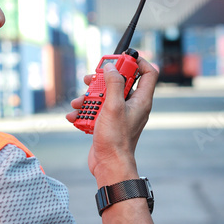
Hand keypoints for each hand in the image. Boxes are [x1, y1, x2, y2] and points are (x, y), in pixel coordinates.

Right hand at [65, 56, 158, 180]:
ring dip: (90, 97)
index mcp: (141, 100)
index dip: (137, 62)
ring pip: (105, 96)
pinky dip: (86, 111)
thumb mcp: (114, 106)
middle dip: (103, 79)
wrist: (108, 165)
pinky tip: (75, 115)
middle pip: (121, 82)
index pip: (148, 73)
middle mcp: (133, 105)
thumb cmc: (116, 139)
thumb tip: (111, 68)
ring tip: (79, 102)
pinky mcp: (109, 123)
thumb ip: (114, 84)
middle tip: (92, 79)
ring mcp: (120, 115)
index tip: (121, 59)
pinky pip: (97, 110)